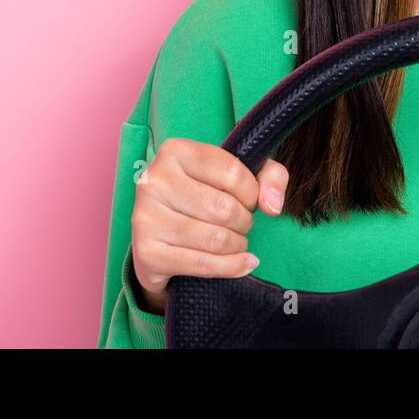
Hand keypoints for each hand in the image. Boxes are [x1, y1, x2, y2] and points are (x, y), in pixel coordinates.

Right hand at [130, 137, 288, 314]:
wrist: (161, 236)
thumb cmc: (204, 196)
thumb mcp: (240, 174)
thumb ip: (270, 175)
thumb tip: (272, 206)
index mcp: (175, 151)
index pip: (232, 172)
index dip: (252, 192)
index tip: (250, 200)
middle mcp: (154, 180)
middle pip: (224, 208)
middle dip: (244, 222)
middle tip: (241, 225)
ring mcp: (146, 217)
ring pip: (215, 238)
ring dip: (238, 245)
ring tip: (237, 242)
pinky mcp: (147, 253)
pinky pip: (202, 264)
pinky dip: (231, 267)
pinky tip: (243, 263)